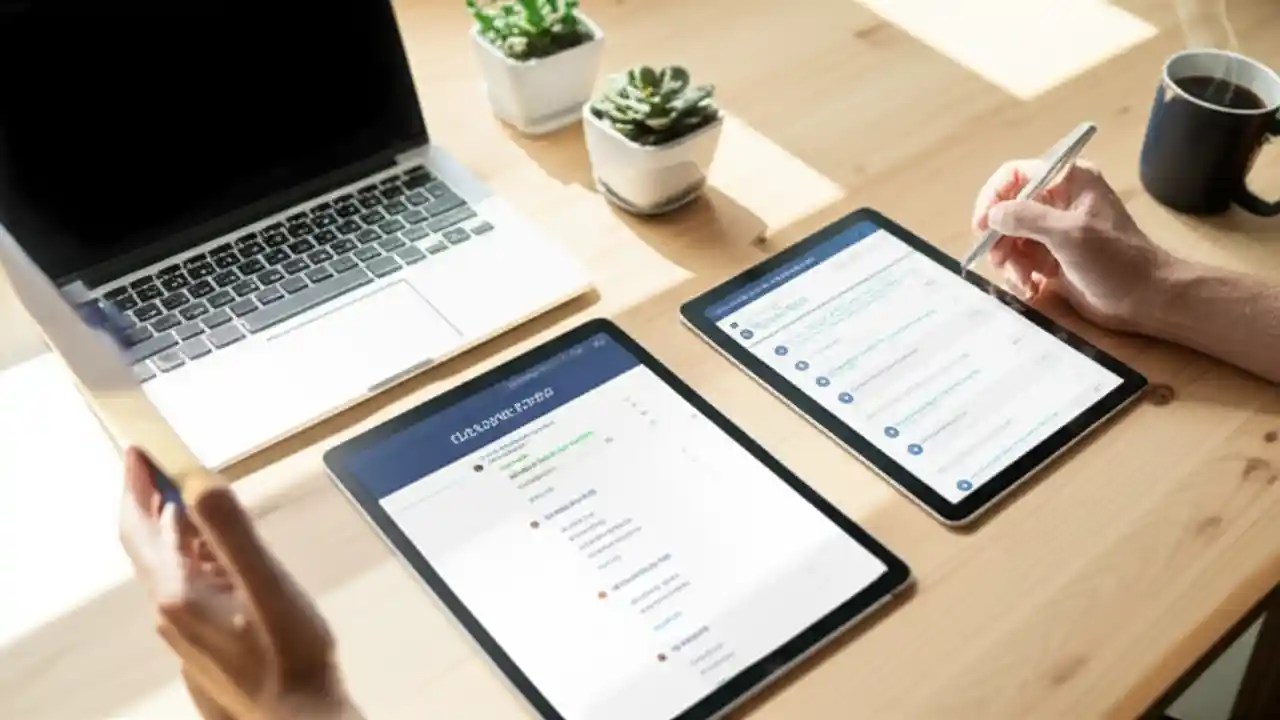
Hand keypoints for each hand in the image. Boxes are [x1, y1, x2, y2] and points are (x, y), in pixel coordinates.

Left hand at [119, 448, 358, 719]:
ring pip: (167, 564)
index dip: (136, 486)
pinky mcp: (202, 637)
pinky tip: (218, 550)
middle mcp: (169, 610)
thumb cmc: (290, 655)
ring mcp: (183, 628)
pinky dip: (192, 552)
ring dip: (175, 526)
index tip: (138, 451)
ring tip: (194, 496)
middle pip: (146, 544)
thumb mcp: (267, 586)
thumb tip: (201, 484)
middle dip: (149, 500)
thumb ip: (233, 534)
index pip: (141, 527)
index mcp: (177, 593)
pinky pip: (185, 583)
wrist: (298, 714)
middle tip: (160, 464)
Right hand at [971, 159, 1175, 331]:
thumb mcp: (1070, 234)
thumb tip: (992, 216)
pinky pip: (1019, 259)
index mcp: (1067, 180)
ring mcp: (1053, 230)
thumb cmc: (1116, 260)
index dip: (993, 197)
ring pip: (1009, 238)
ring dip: (1008, 261)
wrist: (1145, 298)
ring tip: (1022, 281)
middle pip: (1006, 210)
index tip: (983, 227)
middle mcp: (1057, 200)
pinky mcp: (1051, 257)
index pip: (1014, 175)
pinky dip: (1018, 274)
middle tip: (999, 261)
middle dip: (1000, 238)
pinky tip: (1030, 288)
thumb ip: (1028, 219)